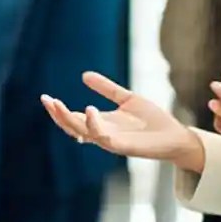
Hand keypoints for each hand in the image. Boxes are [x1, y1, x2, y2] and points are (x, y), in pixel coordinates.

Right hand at [41, 72, 203, 172]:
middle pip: (73, 127)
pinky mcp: (123, 146)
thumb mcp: (127, 98)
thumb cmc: (153, 120)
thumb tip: (83, 75)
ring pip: (83, 133)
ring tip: (58, 104)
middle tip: (46, 100)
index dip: (59, 110)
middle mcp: (103, 134)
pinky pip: (103, 138)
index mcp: (102, 123)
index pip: (74, 118)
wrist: (175, 136)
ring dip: (69, 120)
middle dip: (58, 115)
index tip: (45, 97)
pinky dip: (94, 125)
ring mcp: (112, 142)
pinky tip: (89, 109)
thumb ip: (107, 89)